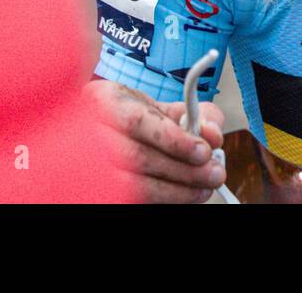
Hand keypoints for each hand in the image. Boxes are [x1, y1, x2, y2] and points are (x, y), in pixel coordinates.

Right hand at [83, 79, 226, 202]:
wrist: (108, 133)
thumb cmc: (139, 119)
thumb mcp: (166, 107)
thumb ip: (196, 115)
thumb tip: (213, 134)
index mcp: (105, 101)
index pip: (136, 121)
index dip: (173, 138)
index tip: (204, 150)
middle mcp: (88, 131)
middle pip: (136, 157)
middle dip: (183, 169)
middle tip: (214, 174)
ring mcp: (86, 163)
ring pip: (131, 184)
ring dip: (175, 190)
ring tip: (203, 189)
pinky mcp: (95, 188)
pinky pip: (131, 198)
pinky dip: (163, 200)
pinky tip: (182, 196)